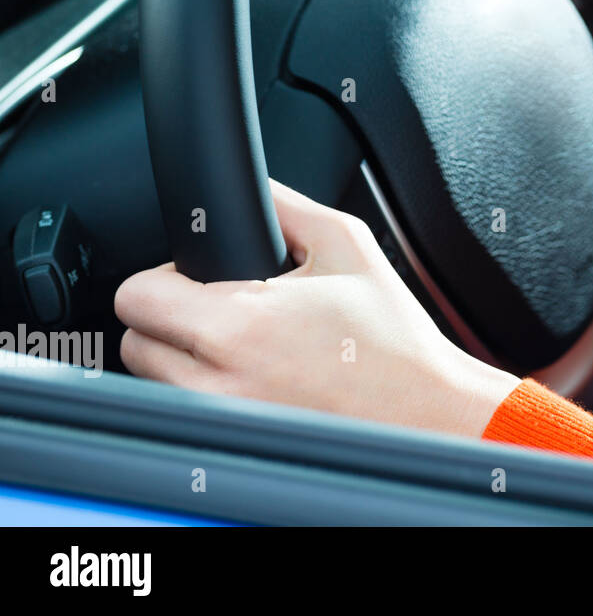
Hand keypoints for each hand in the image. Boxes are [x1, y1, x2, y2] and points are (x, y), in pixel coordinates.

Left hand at [115, 181, 519, 436]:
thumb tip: (253, 186)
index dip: (164, 276)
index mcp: (239, 323)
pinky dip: (207, 391)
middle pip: (135, 342)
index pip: (137, 295)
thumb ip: (287, 206)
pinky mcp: (235, 440)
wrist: (423, 406)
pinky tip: (254, 374)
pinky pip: (188, 411)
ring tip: (242, 343)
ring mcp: (223, 418)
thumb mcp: (348, 244)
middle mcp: (218, 379)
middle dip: (169, 318)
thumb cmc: (392, 336)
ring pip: (156, 381)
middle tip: (219, 309)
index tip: (195, 278)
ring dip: (182, 358)